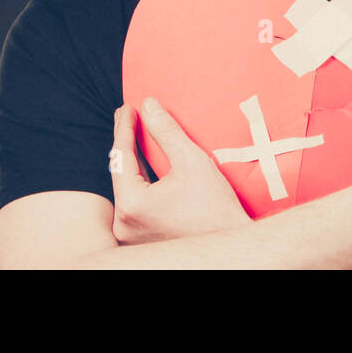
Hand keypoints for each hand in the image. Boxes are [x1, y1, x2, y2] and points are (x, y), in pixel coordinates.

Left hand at [109, 98, 251, 244]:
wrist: (230, 246)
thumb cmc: (215, 209)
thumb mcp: (192, 162)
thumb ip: (167, 132)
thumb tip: (149, 106)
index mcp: (132, 204)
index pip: (121, 156)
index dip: (124, 128)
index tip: (127, 108)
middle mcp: (124, 224)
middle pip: (121, 174)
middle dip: (127, 144)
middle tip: (130, 117)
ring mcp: (130, 235)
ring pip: (128, 189)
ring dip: (134, 164)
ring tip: (139, 138)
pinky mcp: (140, 239)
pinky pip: (135, 203)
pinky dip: (141, 183)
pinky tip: (148, 168)